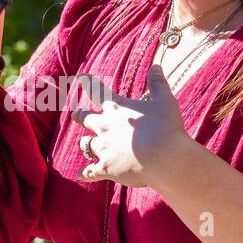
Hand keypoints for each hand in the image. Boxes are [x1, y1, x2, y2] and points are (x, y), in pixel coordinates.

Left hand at [69, 64, 191, 189]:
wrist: (165, 158)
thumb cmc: (166, 127)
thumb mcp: (165, 100)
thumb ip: (158, 83)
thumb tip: (155, 66)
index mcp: (116, 108)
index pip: (97, 91)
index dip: (87, 83)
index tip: (80, 78)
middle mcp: (104, 127)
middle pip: (84, 118)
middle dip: (80, 116)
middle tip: (75, 114)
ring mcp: (103, 148)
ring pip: (86, 144)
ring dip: (86, 143)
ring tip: (84, 144)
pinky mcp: (106, 168)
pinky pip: (90, 172)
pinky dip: (84, 173)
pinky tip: (79, 175)